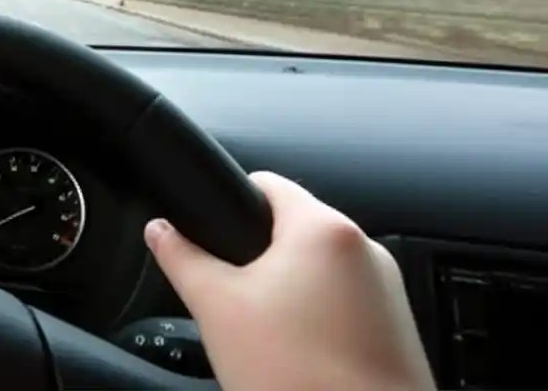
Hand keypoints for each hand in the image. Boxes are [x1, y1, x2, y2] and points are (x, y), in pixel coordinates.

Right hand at [144, 171, 433, 390]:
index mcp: (324, 229)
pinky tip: (300, 360)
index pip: (267, 184)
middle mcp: (366, 250)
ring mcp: (388, 291)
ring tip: (270, 342)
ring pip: (318, 273)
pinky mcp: (397, 329)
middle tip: (236, 307)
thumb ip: (183, 259)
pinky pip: (345, 307)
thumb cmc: (299, 378)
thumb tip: (161, 231)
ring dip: (288, 296)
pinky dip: (317, 323)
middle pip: (292, 232)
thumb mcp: (217, 310)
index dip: (230, 204)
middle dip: (258, 264)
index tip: (212, 236)